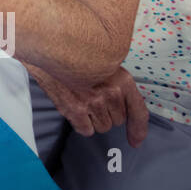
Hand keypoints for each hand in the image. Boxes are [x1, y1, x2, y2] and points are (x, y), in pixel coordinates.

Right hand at [28, 63, 149, 147]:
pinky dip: (82, 123)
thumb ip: (121, 87)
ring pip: (103, 127)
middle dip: (108, 112)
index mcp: (123, 80)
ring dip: (94, 118)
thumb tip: (129, 118)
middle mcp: (111, 92)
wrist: (52, 48)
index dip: (138, 130)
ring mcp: (93, 102)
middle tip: (95, 96)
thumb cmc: (79, 56)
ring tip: (84, 99)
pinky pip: (86, 130)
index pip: (139, 112)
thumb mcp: (108, 65)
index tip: (135, 140)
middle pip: (118, 121)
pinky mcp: (75, 110)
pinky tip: (76, 107)